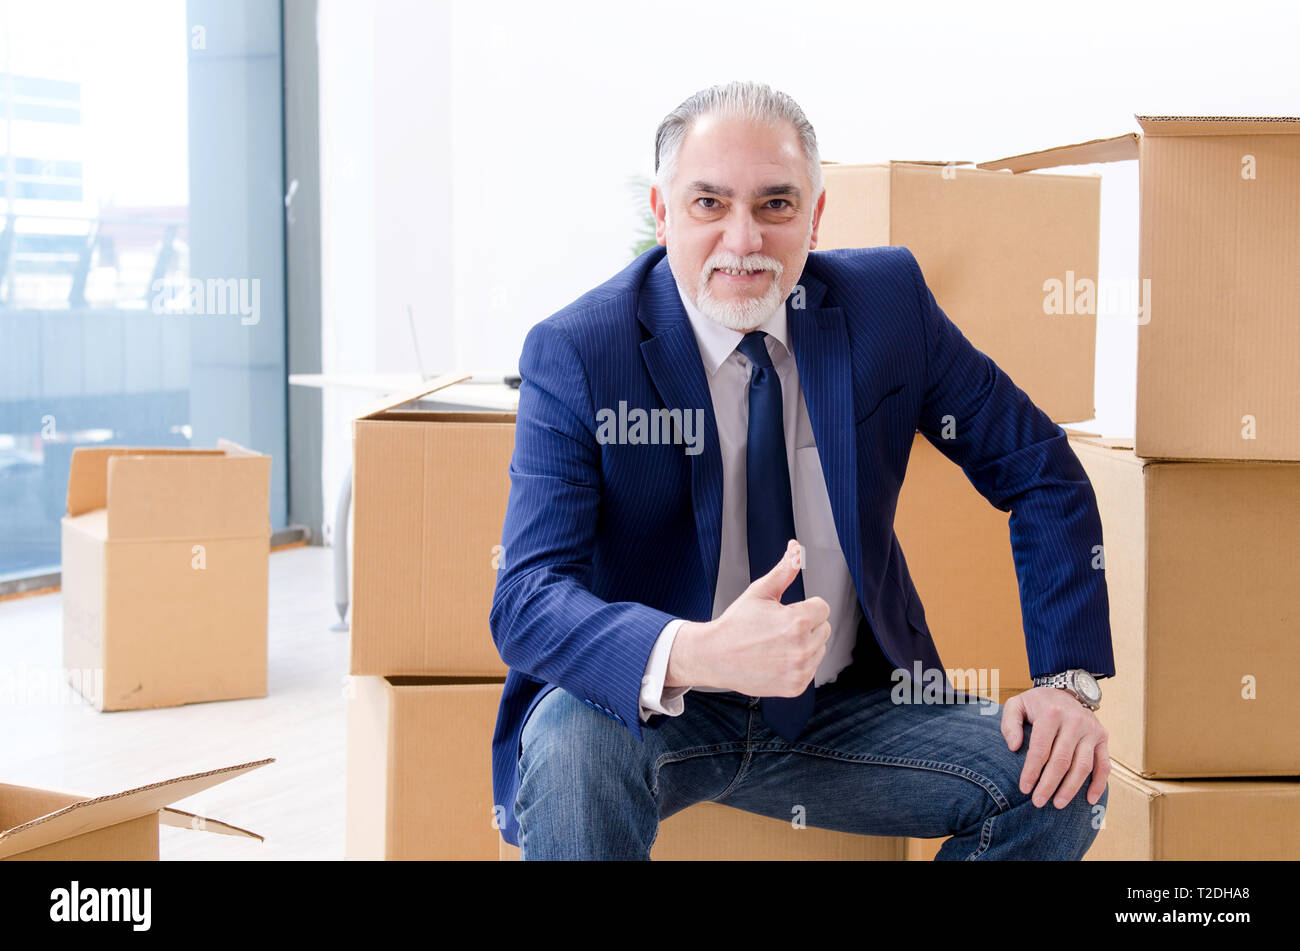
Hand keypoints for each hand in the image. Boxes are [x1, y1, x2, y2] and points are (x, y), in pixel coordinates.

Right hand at [666, 539, 830, 696]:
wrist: (715, 656)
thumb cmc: (736, 623)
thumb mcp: (760, 592)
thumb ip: (784, 570)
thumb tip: (796, 548)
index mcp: (797, 621)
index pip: (822, 607)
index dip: (804, 606)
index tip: (786, 612)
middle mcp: (802, 648)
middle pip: (824, 628)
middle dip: (806, 625)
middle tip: (778, 628)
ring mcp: (800, 670)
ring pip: (820, 649)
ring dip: (805, 645)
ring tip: (777, 645)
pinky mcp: (796, 686)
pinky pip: (811, 669)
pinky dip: (798, 664)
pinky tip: (777, 660)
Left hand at [1001, 686, 1109, 808]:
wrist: (1065, 690)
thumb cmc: (1037, 704)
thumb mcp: (1016, 705)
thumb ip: (1009, 724)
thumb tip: (1013, 747)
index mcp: (1051, 712)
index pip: (1041, 749)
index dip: (1032, 771)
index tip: (1024, 789)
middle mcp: (1075, 720)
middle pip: (1062, 760)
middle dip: (1049, 784)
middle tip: (1038, 802)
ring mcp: (1091, 729)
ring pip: (1083, 766)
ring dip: (1071, 788)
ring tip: (1058, 804)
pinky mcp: (1103, 737)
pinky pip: (1104, 764)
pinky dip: (1099, 784)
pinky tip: (1090, 800)